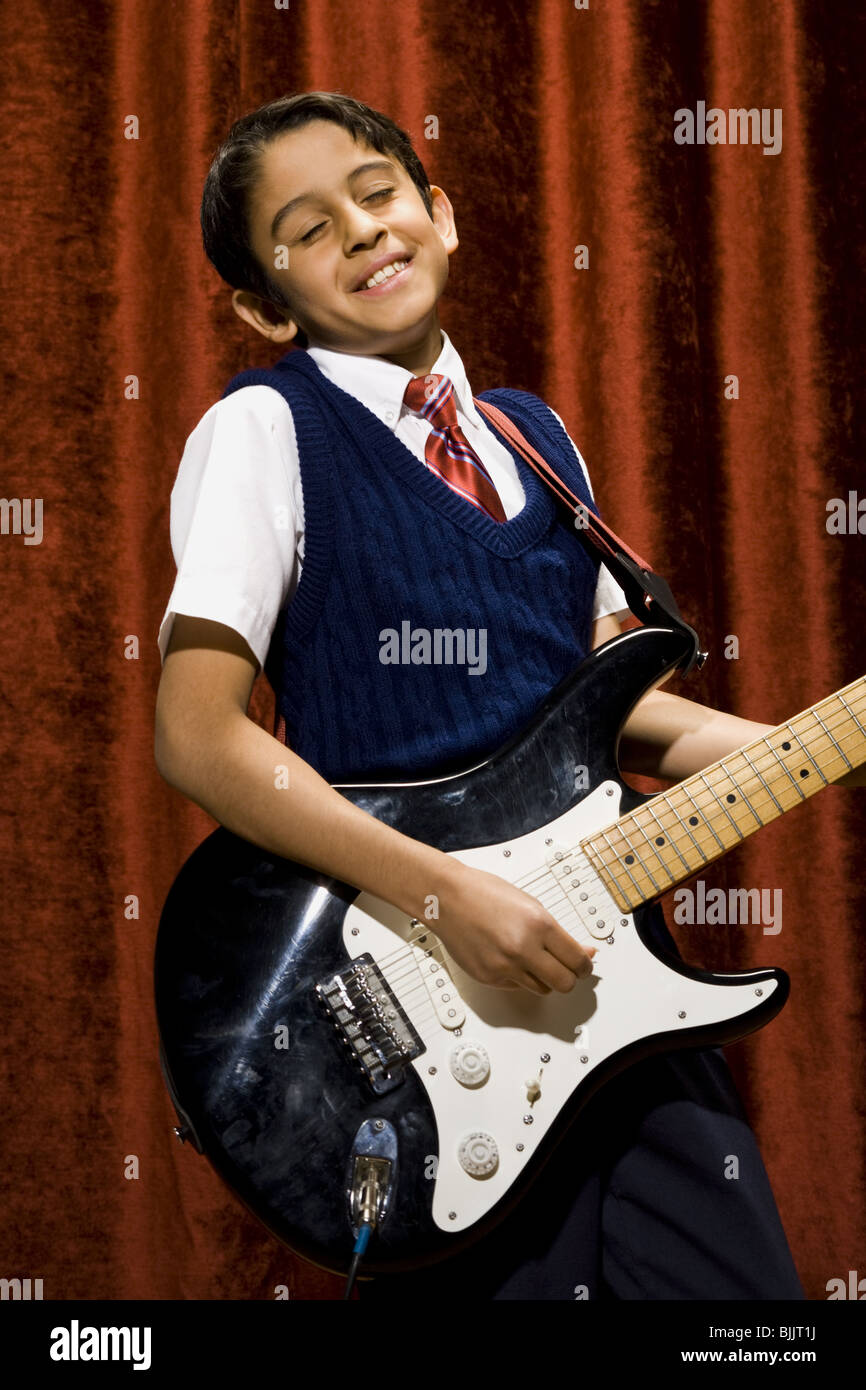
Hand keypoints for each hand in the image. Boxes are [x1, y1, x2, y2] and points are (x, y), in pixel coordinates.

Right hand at [430, 861, 596, 995]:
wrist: (447, 897)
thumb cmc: (485, 893)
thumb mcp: (531, 905)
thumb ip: (558, 933)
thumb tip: (583, 952)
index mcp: (539, 925)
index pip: (577, 961)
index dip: (585, 966)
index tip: (585, 965)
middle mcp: (522, 949)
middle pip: (564, 983)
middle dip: (569, 977)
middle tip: (566, 969)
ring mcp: (504, 966)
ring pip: (541, 990)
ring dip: (544, 979)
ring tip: (534, 960)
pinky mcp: (488, 977)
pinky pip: (516, 987)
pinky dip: (519, 977)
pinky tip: (510, 958)